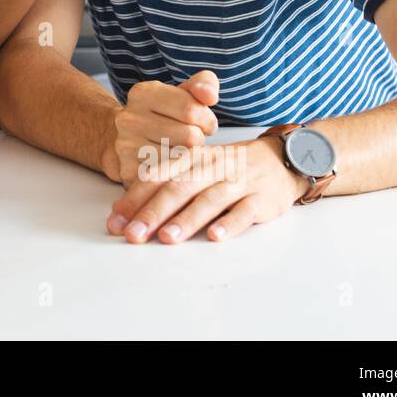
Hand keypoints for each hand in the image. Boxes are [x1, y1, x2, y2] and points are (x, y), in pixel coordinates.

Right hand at [101, 71, 219, 184]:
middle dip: (198, 141)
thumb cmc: (163, 114)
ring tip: (181, 151)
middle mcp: (130, 118)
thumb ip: (204, 84)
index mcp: (143, 93)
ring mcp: (126, 146)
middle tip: (190, 140)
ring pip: (181, 159)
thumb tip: (209, 96)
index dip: (207, 120)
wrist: (122, 138)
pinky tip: (172, 166)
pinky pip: (169, 177)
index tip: (203, 124)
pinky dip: (177, 174)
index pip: (192, 109)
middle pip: (190, 136)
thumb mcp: (183, 93)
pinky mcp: (128, 171)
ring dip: (188, 158)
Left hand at [107, 135, 305, 243]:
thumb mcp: (194, 169)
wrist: (280, 159)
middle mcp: (212, 167)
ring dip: (187, 220)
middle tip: (133, 234)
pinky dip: (230, 223)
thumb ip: (159, 187)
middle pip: (179, 189)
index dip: (135, 199)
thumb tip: (121, 210)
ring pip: (209, 200)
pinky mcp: (261, 198)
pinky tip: (216, 236)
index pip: (158, 177)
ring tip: (166, 238)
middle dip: (153, 213)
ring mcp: (238, 182)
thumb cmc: (227, 169)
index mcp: (191, 158)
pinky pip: (245, 212)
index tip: (116, 221)